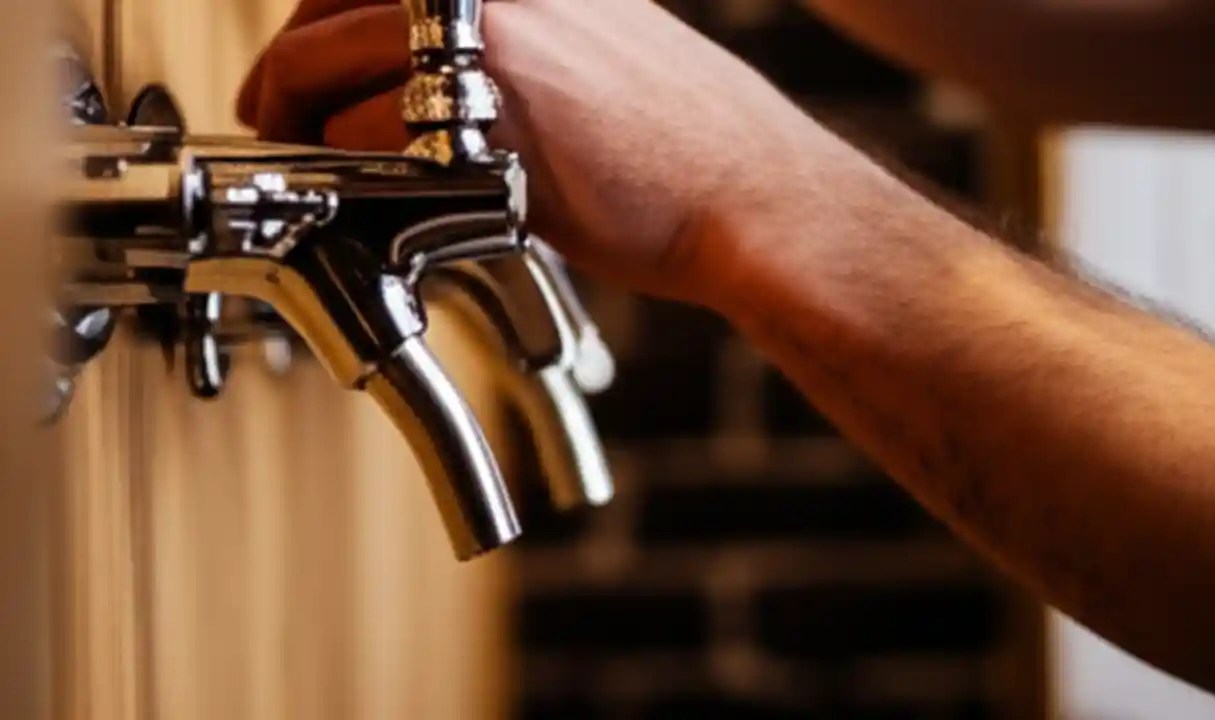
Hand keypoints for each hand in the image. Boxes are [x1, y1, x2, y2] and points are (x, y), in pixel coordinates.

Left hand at [237, 0, 847, 305]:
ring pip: (327, 66)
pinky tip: (386, 206)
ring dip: (308, 129)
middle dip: (287, 76)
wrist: (749, 195)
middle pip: (325, 8)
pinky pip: (369, 135)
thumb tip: (409, 60)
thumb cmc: (678, 139)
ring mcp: (488, 32)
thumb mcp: (588, 38)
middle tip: (281, 123)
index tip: (302, 69)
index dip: (315, 24)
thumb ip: (499, 34)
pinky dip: (354, 177)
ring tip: (326, 176)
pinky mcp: (484, 111)